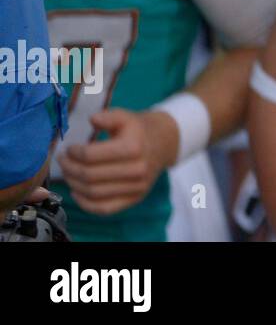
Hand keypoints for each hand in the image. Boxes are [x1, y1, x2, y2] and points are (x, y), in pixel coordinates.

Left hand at [58, 109, 177, 215]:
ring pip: (93, 193)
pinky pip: (104, 208)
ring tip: (68, 173)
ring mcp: (137, 187)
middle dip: (69, 168)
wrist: (163, 144)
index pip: (91, 155)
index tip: (68, 149)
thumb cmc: (138, 130)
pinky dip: (85, 204)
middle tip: (62, 161)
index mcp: (134, 147)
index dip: (73, 153)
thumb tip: (93, 119)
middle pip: (90, 175)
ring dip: (73, 184)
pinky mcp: (134, 198)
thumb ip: (109, 116)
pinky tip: (76, 191)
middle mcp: (137, 169)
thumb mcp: (125, 117)